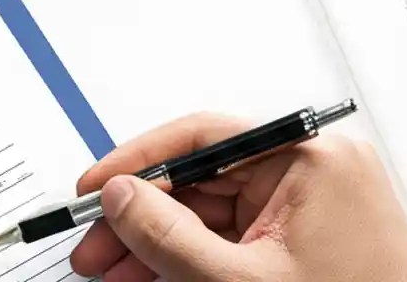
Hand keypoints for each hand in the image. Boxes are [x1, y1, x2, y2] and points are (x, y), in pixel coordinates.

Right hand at [69, 113, 406, 281]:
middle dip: (138, 217)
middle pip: (198, 180)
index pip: (203, 138)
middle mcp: (312, 172)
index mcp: (311, 160)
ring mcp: (308, 207)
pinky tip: (150, 275)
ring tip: (112, 271)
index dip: (137, 162)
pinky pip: (229, 238)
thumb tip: (121, 196)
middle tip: (94, 246)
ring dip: (155, 243)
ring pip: (208, 214)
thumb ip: (171, 236)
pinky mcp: (302, 239)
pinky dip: (188, 259)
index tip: (94, 188)